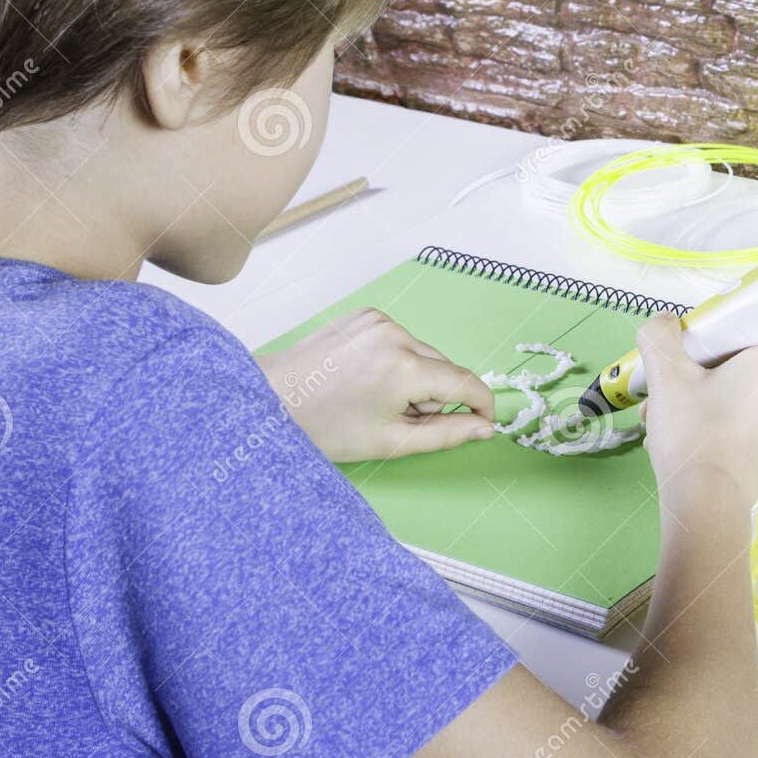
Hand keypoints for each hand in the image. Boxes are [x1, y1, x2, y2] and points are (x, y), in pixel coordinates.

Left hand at [255, 308, 494, 462]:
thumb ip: (446, 435)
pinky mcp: (367, 315)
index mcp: (404, 369)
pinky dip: (396, 359)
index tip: (483, 421)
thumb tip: (486, 427)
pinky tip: (367, 375)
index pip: (466, 382)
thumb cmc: (324, 428)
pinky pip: (402, 340)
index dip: (481, 405)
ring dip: (415, 378)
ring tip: (376, 397)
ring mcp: (380, 320)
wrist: (271, 400)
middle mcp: (396, 335)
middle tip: (396, 418)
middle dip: (433, 396)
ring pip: (425, 354)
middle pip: (444, 368)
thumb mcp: (390, 442)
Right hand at [635, 314, 757, 508]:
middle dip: (690, 371)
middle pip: (731, 362)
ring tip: (658, 418)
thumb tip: (662, 322)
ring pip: (726, 394)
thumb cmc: (692, 433)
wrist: (705, 506)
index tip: (683, 348)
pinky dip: (703, 423)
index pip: (747, 326)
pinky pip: (731, 422)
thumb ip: (659, 337)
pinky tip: (674, 441)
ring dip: (690, 399)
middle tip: (661, 388)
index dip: (712, 331)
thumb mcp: (667, 375)